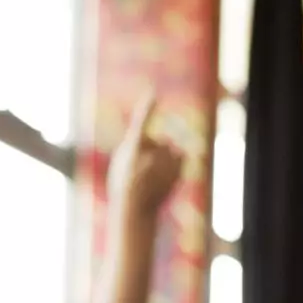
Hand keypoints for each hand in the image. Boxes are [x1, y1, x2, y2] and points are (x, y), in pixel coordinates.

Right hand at [108, 93, 183, 219]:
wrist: (136, 209)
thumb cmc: (123, 184)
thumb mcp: (122, 159)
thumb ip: (134, 142)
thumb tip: (150, 137)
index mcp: (133, 148)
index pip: (140, 122)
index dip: (146, 108)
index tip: (152, 94)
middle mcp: (153, 153)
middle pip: (155, 141)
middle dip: (151, 149)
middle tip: (141, 169)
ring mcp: (168, 161)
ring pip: (169, 149)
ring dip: (164, 157)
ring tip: (152, 175)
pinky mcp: (180, 167)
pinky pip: (181, 155)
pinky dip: (176, 162)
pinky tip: (165, 175)